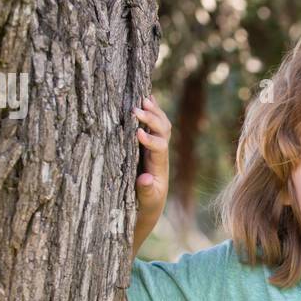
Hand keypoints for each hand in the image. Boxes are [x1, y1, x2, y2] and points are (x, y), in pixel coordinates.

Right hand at [133, 94, 170, 224]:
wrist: (151, 204)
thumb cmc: (147, 203)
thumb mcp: (146, 201)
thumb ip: (146, 190)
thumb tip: (145, 179)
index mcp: (160, 166)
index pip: (159, 148)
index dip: (151, 140)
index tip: (138, 133)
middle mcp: (161, 153)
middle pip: (163, 131)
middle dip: (152, 120)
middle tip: (137, 108)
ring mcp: (156, 146)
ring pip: (161, 125)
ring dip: (154, 111)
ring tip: (143, 98)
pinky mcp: (149, 143)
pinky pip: (155, 124)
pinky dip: (153, 110)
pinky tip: (147, 95)